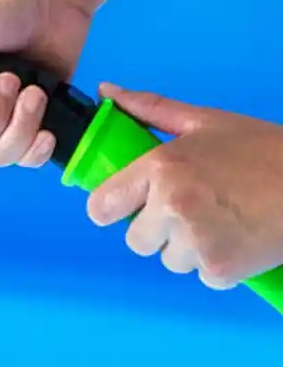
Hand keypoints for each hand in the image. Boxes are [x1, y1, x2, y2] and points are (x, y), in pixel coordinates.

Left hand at [87, 83, 282, 289]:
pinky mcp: (219, 268)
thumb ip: (151, 109)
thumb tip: (106, 91)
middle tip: (198, 208)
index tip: (133, 205)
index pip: (101, 207)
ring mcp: (195, 240)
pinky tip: (241, 238)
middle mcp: (172, 204)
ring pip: (168, 259)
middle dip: (159, 230)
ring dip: (190, 247)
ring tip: (225, 220)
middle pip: (136, 240)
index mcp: (160, 167)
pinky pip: (200, 275)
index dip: (116, 208)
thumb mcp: (208, 123)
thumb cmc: (266, 151)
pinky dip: (218, 263)